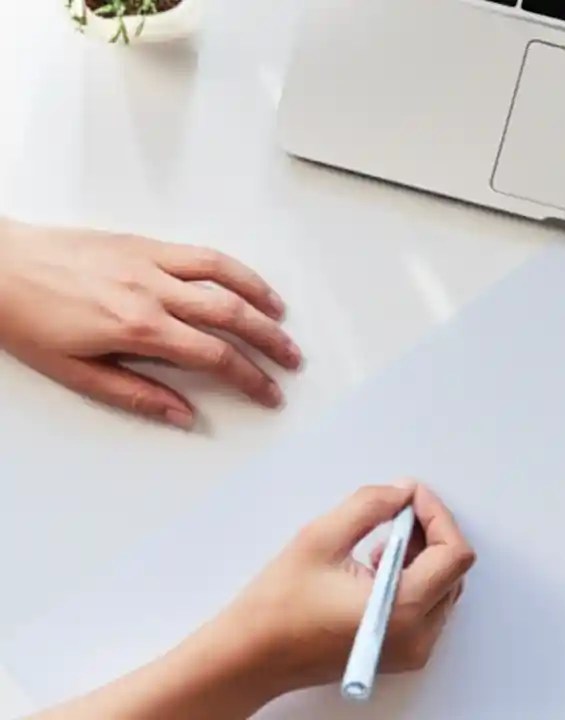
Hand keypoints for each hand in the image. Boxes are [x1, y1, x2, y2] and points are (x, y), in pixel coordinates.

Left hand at [0, 218, 300, 427]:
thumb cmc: (25, 318)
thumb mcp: (75, 372)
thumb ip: (136, 393)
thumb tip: (181, 414)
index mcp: (136, 328)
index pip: (213, 356)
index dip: (249, 378)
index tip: (268, 392)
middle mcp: (151, 291)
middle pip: (231, 315)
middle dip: (269, 341)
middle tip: (290, 360)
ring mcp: (150, 262)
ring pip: (224, 277)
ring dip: (260, 299)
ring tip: (281, 319)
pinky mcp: (143, 244)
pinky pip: (201, 254)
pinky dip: (232, 269)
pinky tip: (244, 281)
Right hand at [216, 481, 475, 695]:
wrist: (251, 658)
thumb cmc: (278, 607)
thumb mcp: (322, 537)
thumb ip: (371, 505)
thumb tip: (404, 492)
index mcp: (404, 609)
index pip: (454, 553)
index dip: (437, 516)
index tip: (412, 497)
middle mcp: (418, 636)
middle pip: (453, 569)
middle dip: (429, 533)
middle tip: (396, 512)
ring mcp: (413, 649)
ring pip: (444, 586)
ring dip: (422, 556)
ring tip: (380, 546)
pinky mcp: (402, 652)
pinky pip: (428, 605)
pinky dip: (413, 578)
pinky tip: (376, 569)